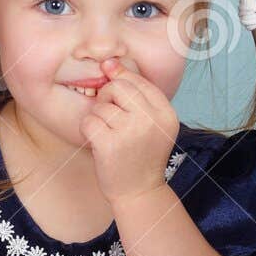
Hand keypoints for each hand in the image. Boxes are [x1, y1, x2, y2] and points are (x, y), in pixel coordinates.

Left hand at [79, 58, 179, 201]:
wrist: (139, 192)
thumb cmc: (142, 154)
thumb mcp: (152, 124)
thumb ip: (136, 94)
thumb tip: (109, 63)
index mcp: (166, 113)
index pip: (139, 81)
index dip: (121, 80)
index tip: (114, 90)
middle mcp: (152, 120)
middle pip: (119, 87)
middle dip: (108, 96)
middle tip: (110, 115)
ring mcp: (131, 132)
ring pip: (101, 104)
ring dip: (98, 117)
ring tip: (107, 133)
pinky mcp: (110, 145)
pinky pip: (89, 121)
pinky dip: (88, 130)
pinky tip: (98, 141)